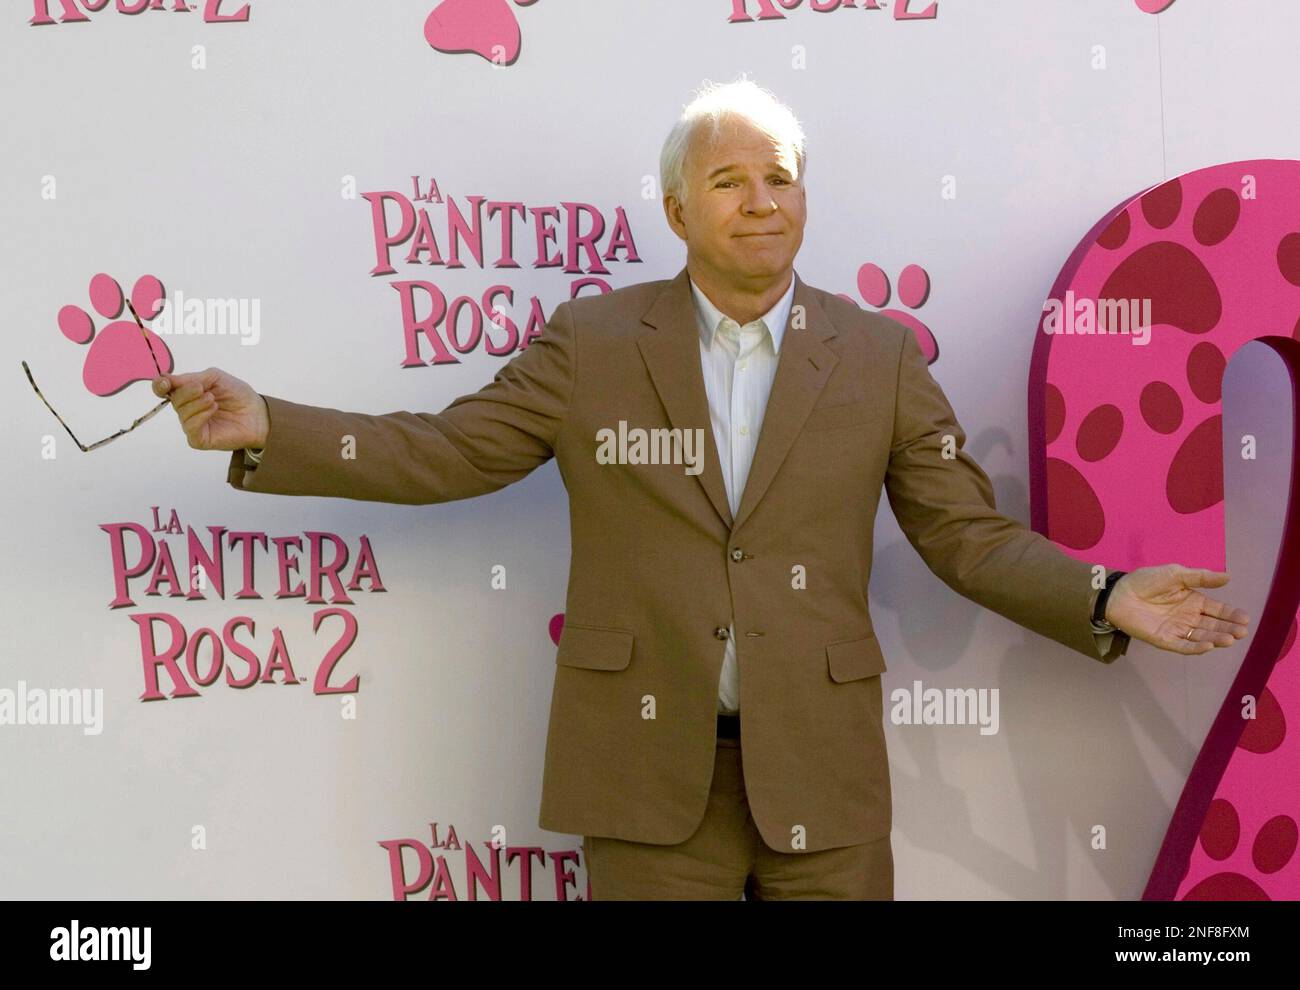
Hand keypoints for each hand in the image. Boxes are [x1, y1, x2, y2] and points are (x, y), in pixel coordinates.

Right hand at [151, 368, 269, 450]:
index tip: (166, 382)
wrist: (257, 414)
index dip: (161, 385)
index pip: (163, 389)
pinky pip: (190, 427)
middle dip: (187, 392)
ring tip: (213, 400)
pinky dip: (200, 415)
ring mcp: (192, 425)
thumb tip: (168, 379)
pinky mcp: (199, 439)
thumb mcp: (216, 378)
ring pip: (182, 413)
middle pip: (174, 399)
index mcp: (187, 393)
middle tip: (205, 390)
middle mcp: (187, 409)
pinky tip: (213, 409)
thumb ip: (193, 378)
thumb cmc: (238, 395)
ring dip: (197, 403)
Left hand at [1105, 564, 1250, 654]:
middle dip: (1229, 629)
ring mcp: (1177, 630)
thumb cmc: (1146, 581)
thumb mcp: (1176, 574)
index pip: (1218, 610)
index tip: (1245, 618)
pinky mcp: (1164, 640)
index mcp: (1194, 601)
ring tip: (1230, 638)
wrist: (1119, 593)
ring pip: (1202, 637)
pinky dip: (1196, 647)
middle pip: (1214, 626)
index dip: (1232, 615)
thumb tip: (1228, 576)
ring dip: (1217, 639)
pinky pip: (1183, 646)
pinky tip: (1208, 645)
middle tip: (1242, 631)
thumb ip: (1201, 577)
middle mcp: (1189, 617)